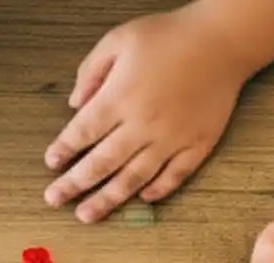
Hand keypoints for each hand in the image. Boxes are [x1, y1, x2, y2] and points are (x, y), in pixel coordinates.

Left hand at [44, 7, 250, 222]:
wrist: (222, 41)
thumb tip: (74, 104)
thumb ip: (91, 72)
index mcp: (120, 97)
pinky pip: (175, 176)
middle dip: (74, 184)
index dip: (63, 150)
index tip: (51, 164)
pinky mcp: (198, 145)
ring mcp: (173, 139)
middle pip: (102, 163)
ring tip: (87, 215)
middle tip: (55, 199)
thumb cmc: (168, 36)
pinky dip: (158, 190)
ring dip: (108, 199)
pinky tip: (142, 198)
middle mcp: (143, 124)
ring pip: (134, 178)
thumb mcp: (118, 39)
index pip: (82, 132)